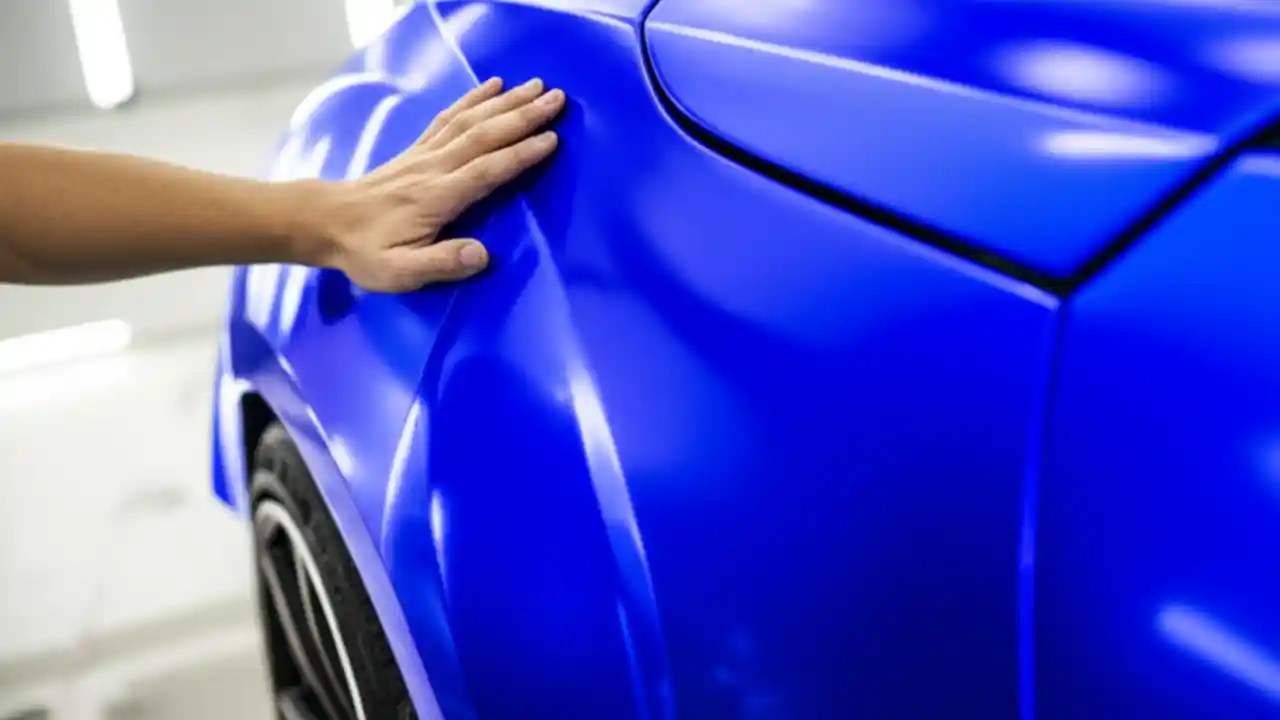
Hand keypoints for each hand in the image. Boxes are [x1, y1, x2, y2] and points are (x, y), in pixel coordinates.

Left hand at [308, 77, 564, 291]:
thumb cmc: (366, 252)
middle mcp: (434, 168)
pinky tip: (492, 86)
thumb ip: (442, 263)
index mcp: (437, 198)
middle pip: (484, 135)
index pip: (486, 171)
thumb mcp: (400, 272)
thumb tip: (482, 254)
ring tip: (537, 86)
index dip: (519, 155)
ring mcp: (425, 154)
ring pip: (471, 121)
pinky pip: (450, 117)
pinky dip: (473, 99)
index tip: (551, 139)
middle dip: (523, 116)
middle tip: (558, 99)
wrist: (326, 222)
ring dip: (506, 102)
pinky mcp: (418, 149)